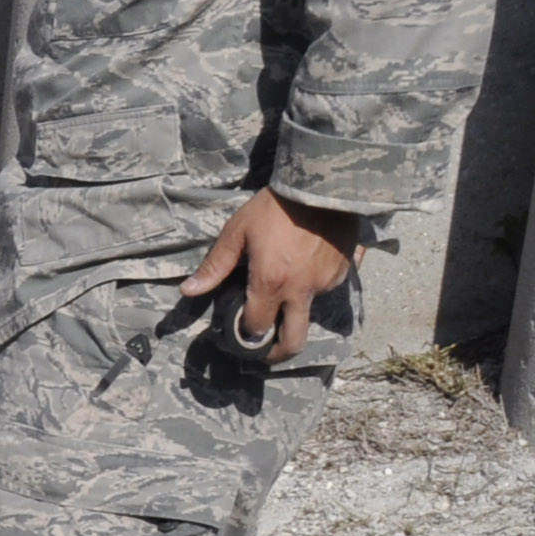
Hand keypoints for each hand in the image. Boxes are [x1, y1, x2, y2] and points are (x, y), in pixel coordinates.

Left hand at [182, 187, 359, 363]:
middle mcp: (301, 291)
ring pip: (312, 312)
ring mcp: (327, 283)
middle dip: (278, 354)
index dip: (246, 334)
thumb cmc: (274, 205)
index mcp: (271, 283)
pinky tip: (306, 266)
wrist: (322, 181)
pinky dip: (316, 285)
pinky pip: (329, 288)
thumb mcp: (238, 231)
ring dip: (297, 311)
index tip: (240, 331)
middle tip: (268, 352)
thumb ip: (215, 265)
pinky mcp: (346, 270)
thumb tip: (188, 291)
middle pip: (293, 342)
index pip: (256, 328)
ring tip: (286, 292)